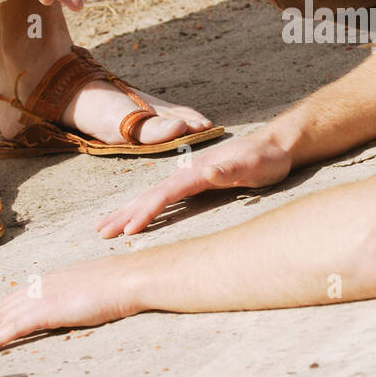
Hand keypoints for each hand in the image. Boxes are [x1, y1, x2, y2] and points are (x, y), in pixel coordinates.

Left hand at [0, 256, 135, 356]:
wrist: (130, 277)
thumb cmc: (119, 284)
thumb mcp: (90, 289)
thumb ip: (76, 297)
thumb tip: (74, 305)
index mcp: (49, 282)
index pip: (12, 303)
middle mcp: (40, 287)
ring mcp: (42, 297)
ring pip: (0, 321)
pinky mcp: (49, 310)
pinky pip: (15, 328)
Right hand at [96, 130, 292, 236]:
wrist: (275, 145)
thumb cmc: (267, 158)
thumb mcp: (254, 165)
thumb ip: (230, 169)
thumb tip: (206, 173)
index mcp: (198, 171)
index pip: (165, 194)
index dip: (146, 212)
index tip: (128, 230)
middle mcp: (188, 172)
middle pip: (149, 194)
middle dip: (124, 214)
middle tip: (100, 232)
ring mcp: (189, 176)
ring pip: (151, 194)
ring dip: (127, 210)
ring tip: (104, 226)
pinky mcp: (194, 181)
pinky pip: (162, 196)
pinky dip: (143, 206)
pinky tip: (134, 214)